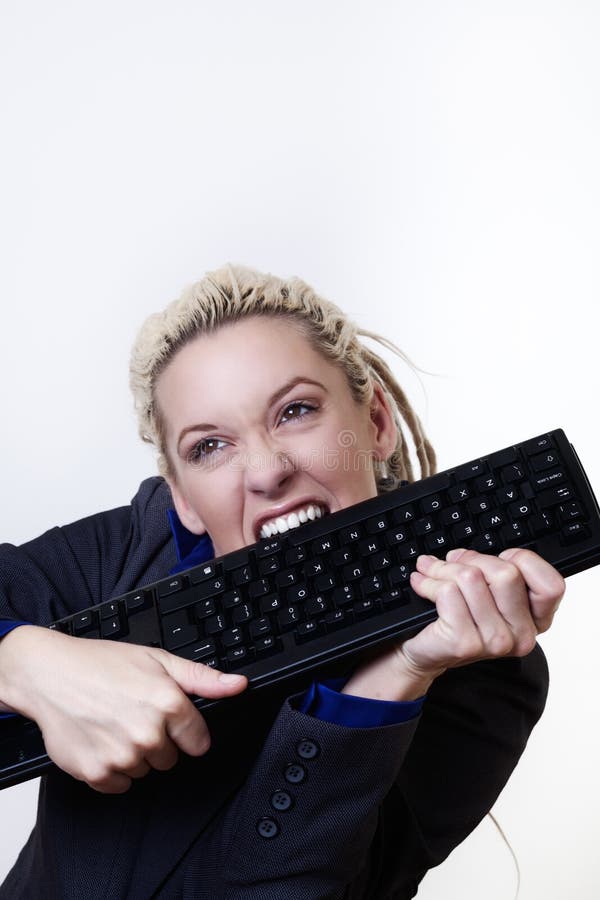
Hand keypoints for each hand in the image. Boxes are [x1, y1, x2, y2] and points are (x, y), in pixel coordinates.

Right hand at [0, 626, 246, 792]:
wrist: (49, 674)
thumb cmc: (101, 663)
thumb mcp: (158, 659)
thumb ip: (202, 679)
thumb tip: (238, 686)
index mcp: (168, 703)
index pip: (198, 741)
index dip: (185, 730)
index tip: (170, 720)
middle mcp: (148, 733)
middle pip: (171, 758)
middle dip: (158, 740)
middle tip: (133, 714)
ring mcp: (122, 756)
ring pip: (145, 771)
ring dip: (134, 754)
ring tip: (114, 723)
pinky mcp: (96, 773)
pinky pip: (119, 785)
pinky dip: (112, 768)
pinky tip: (101, 740)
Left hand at [343, 547, 564, 702]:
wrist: (425, 654)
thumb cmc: (456, 620)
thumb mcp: (485, 594)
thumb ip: (493, 573)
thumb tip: (466, 553)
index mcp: (536, 621)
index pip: (551, 585)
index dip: (524, 561)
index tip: (500, 558)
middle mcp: (522, 635)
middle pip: (507, 573)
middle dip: (473, 559)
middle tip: (451, 561)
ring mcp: (496, 642)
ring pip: (472, 578)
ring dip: (443, 568)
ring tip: (430, 572)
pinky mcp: (466, 643)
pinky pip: (447, 591)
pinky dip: (429, 582)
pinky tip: (422, 585)